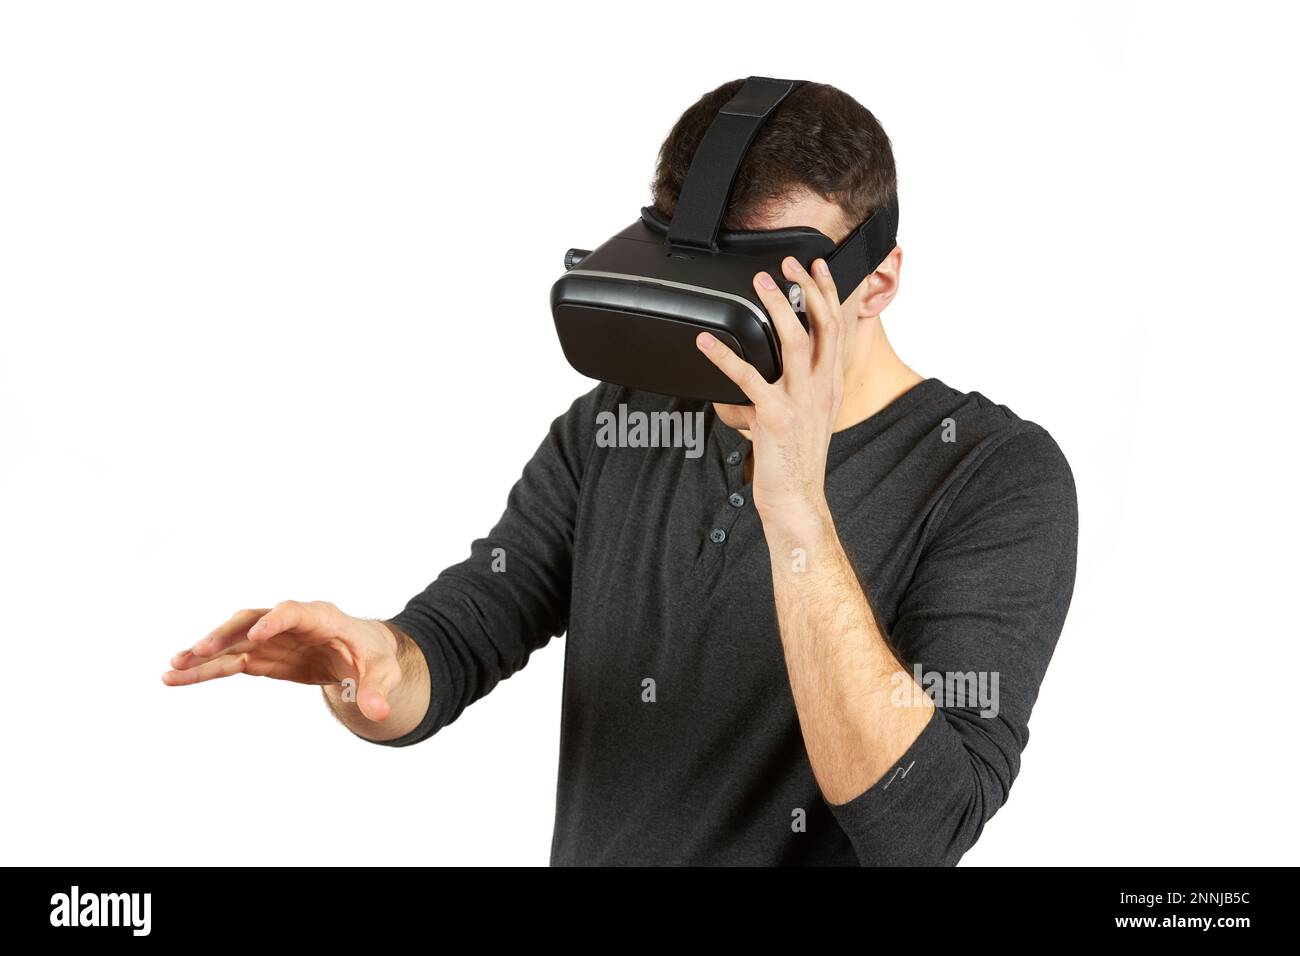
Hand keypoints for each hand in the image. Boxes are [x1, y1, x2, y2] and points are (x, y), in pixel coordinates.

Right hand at [162, 601, 402, 721]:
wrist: (361, 653)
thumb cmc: (374, 656)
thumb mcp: (384, 672)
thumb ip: (378, 690)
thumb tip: (378, 713)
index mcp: (322, 618)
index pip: (294, 612)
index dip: (275, 621)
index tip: (256, 637)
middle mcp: (289, 623)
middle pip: (251, 620)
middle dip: (226, 634)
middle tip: (198, 650)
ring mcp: (272, 640)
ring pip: (232, 642)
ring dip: (203, 654)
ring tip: (172, 669)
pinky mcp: (262, 657)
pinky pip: (229, 662)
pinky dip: (205, 670)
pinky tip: (177, 678)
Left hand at [697, 255, 844, 532]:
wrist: (797, 498)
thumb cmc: (795, 458)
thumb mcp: (807, 415)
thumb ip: (797, 385)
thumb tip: (769, 363)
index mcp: (830, 384)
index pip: (837, 327)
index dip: (828, 293)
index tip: (818, 265)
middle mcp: (821, 388)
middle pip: (822, 325)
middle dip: (807, 287)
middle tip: (788, 262)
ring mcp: (801, 401)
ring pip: (795, 341)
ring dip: (777, 307)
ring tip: (760, 283)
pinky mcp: (776, 417)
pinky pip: (748, 379)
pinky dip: (724, 357)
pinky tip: (706, 343)